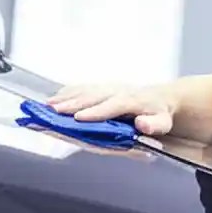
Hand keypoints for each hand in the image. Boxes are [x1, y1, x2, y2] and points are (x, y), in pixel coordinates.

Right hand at [47, 84, 174, 135]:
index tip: (80, 117)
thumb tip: (142, 124)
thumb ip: (154, 125)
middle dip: (74, 103)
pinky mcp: (102, 87)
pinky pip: (83, 88)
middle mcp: (118, 91)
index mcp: (133, 100)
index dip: (96, 111)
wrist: (160, 99)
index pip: (113, 105)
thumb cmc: (159, 115)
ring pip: (85, 90)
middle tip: (55, 111)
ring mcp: (109, 87)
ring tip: (48, 105)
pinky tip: (54, 98)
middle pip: (94, 96)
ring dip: (66, 97)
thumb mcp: (163, 122)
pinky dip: (67, 92)